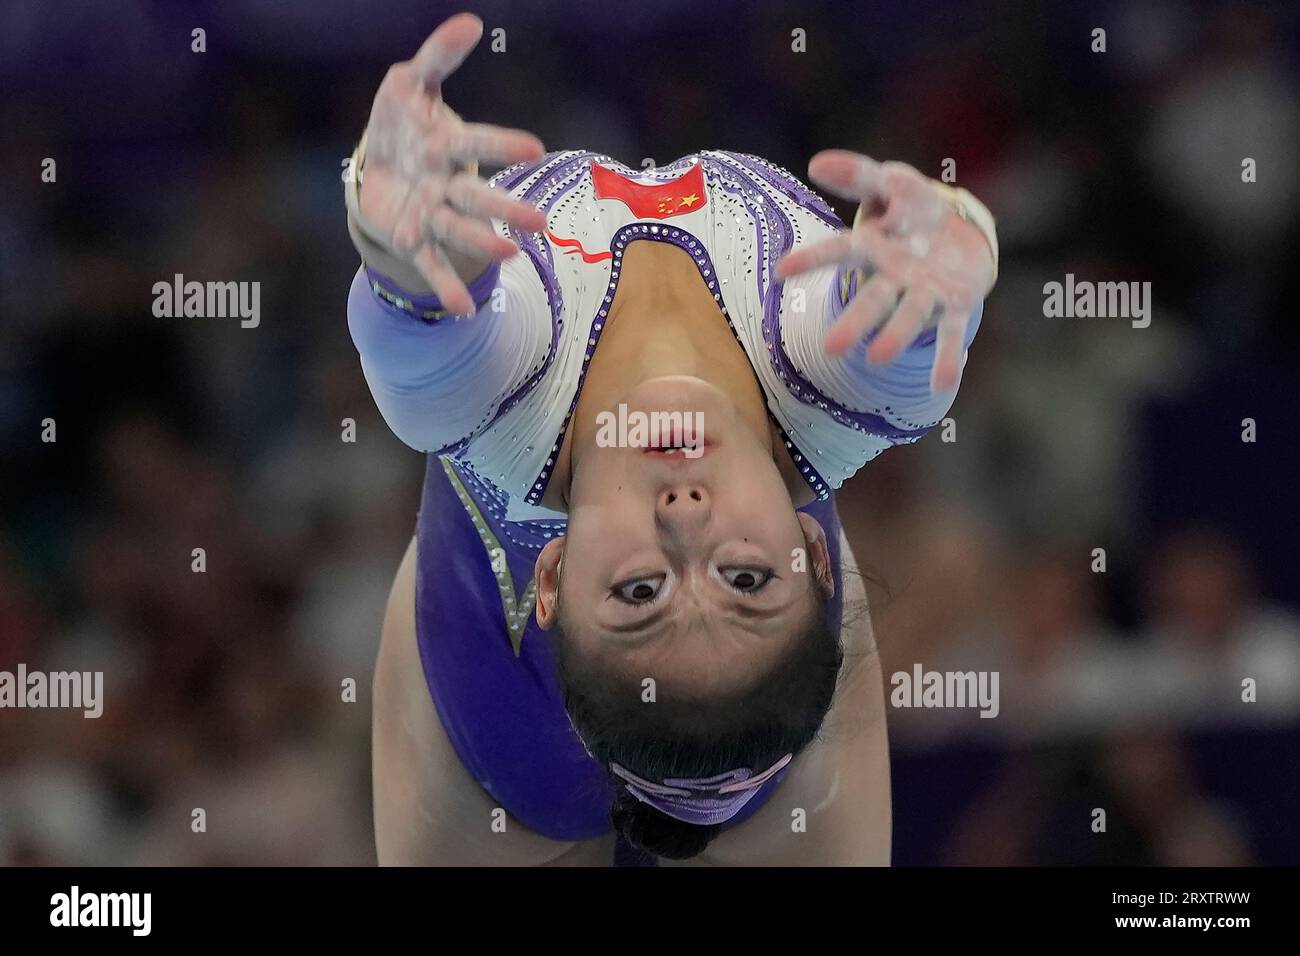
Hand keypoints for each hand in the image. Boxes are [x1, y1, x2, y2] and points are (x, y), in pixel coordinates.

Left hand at [353, 13, 546, 313]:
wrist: (378, 166)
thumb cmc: (401, 122)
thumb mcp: (408, 84)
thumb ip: (438, 57)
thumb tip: (472, 21)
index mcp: (447, 145)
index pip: (477, 143)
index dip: (502, 145)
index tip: (535, 149)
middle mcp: (447, 185)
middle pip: (477, 197)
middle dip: (505, 209)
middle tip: (539, 221)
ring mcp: (433, 216)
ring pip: (460, 231)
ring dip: (484, 244)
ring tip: (509, 255)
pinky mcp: (414, 240)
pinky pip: (430, 265)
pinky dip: (446, 287)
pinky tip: (462, 309)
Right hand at [774, 151, 992, 392]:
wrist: (960, 237)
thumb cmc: (915, 209)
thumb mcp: (892, 183)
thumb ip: (858, 175)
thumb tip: (816, 163)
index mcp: (875, 247)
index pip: (840, 251)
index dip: (813, 260)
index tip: (781, 273)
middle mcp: (894, 277)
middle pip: (873, 299)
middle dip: (855, 322)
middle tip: (831, 348)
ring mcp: (924, 294)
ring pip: (909, 316)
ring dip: (895, 338)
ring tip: (877, 359)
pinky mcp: (954, 305)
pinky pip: (951, 331)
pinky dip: (947, 358)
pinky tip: (945, 384)